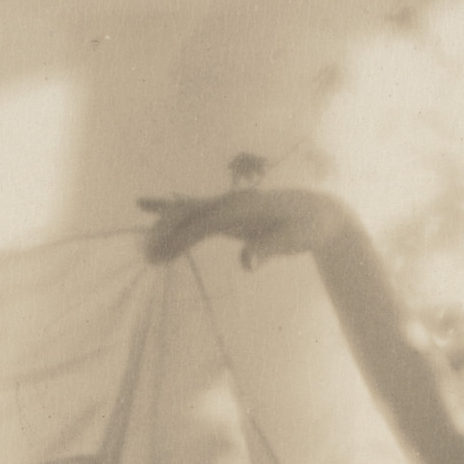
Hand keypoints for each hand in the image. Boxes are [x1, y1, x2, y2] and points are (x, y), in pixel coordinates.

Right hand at [140, 187, 351, 267]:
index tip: (159, 254)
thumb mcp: (292, 240)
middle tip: (146, 257)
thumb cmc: (306, 227)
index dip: (179, 239)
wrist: (318, 213)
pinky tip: (146, 206)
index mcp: (240, 208)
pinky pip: (194, 211)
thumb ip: (268, 248)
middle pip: (187, 213)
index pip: (202, 224)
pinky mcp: (226, 213)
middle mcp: (229, 201)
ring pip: (186, 211)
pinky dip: (170, 210)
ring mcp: (226, 205)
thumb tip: (247, 262)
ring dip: (164, 226)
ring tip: (146, 250)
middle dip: (165, 232)